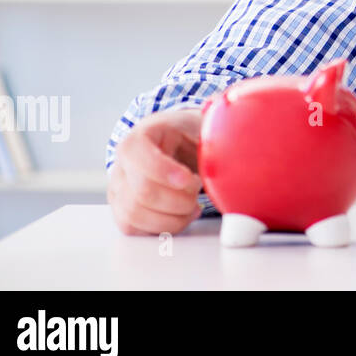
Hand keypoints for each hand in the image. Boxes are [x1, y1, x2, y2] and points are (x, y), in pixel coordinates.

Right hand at [107, 106, 204, 235]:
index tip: (191, 180)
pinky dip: (163, 228)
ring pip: (135, 215)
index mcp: (140, 136)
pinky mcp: (122, 210)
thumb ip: (217, 136)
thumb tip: (236, 151)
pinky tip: (181, 216)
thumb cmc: (193, 136)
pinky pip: (134, 228)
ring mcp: (118, 189)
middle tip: (198, 191)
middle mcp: (122, 164)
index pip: (136, 153)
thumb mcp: (205, 126)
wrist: (180, 144)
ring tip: (193, 207)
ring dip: (172, 218)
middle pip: (141, 192)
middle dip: (178, 200)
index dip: (163, 170)